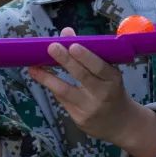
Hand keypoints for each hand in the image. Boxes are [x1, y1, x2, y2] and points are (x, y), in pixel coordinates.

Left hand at [29, 27, 155, 156]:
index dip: (86, 57)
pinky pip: (63, 100)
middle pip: (82, 76)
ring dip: (48, 78)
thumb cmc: (112, 90)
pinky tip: (41, 77)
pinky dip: (53, 87)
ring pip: (65, 91)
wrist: (122, 124)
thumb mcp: (108, 72)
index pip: (100, 67)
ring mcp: (90, 109)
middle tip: (51, 47)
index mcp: (113, 79)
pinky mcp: (80, 120)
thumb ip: (88, 53)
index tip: (72, 45)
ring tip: (33, 67)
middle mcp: (103, 94)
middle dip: (65, 61)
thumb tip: (66, 32)